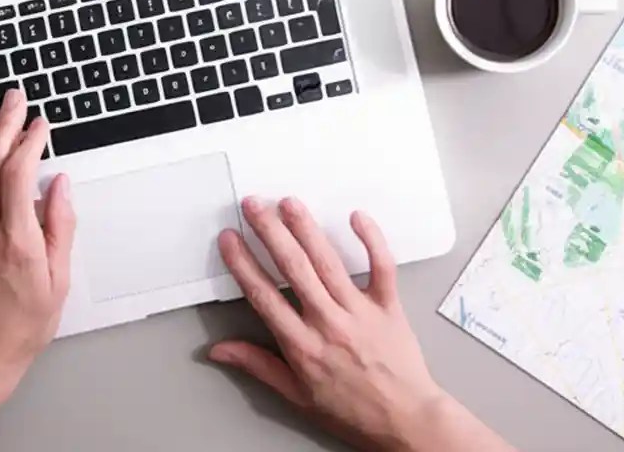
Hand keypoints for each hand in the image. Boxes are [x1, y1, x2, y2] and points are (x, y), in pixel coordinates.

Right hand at [210, 198, 512, 451]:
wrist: (404, 420)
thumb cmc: (352, 410)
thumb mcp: (295, 394)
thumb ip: (256, 365)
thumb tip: (220, 351)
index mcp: (302, 346)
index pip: (264, 295)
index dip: (243, 264)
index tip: (230, 239)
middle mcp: (328, 323)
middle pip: (293, 268)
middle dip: (269, 231)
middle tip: (253, 205)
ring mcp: (360, 312)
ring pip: (328, 262)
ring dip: (307, 228)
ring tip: (289, 203)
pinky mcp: (389, 306)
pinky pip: (382, 266)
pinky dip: (372, 240)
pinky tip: (357, 217)